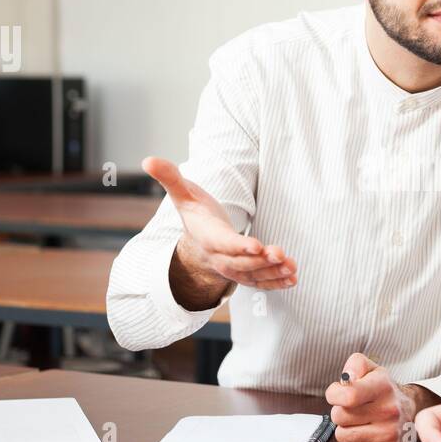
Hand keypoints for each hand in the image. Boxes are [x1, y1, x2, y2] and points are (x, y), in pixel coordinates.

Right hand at [143, 156, 297, 292]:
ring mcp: (233, 268)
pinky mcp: (246, 273)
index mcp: (207, 236)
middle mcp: (219, 257)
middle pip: (240, 263)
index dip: (238, 246)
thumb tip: (148, 160)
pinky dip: (276, 282)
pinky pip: (260, 282)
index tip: (256, 246)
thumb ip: (170, 177)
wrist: (198, 240)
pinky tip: (292, 278)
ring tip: (291, 267)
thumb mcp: (183, 193)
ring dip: (273, 273)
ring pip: (253, 275)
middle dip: (261, 261)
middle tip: (280, 254)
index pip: (223, 243)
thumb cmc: (196, 213)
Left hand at [325, 353, 435, 441]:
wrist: (410, 410)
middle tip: (353, 408)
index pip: (348, 395)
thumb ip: (356, 365)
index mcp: (383, 387)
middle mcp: (389, 410)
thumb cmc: (384, 391)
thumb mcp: (372, 370)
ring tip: (359, 421)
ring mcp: (389, 433)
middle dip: (340, 412)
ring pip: (342, 436)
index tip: (336, 393)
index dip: (334, 394)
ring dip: (346, 429)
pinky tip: (365, 435)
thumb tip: (346, 379)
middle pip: (339, 416)